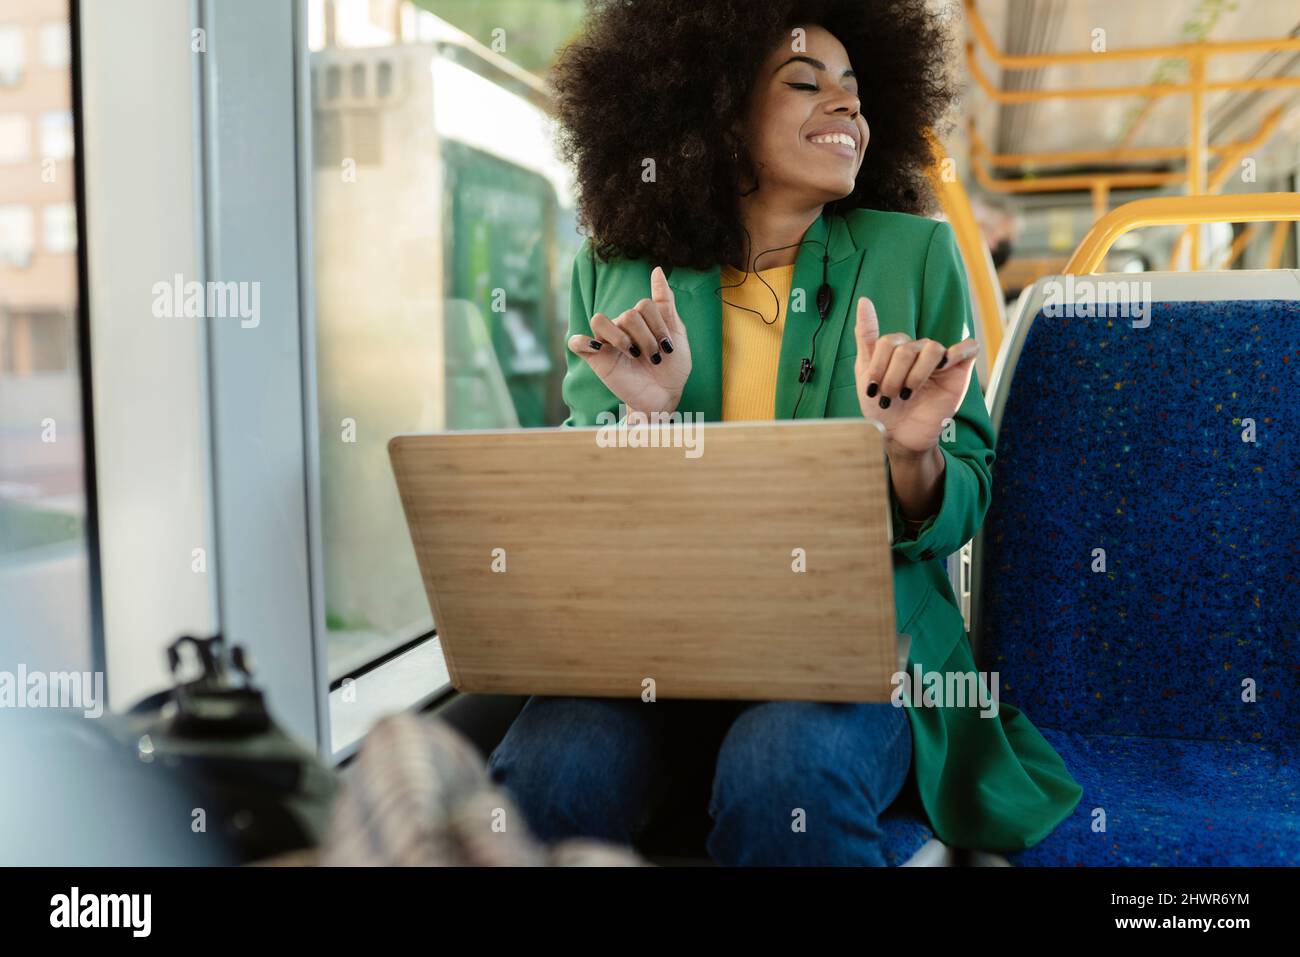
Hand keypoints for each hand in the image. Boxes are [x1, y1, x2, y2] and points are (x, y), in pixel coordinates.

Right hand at [567, 266, 691, 415]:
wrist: (665, 396)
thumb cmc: (672, 366)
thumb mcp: (676, 332)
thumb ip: (666, 302)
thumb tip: (656, 270)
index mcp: (640, 319)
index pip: (644, 304)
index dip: (659, 324)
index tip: (669, 347)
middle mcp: (622, 326)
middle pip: (628, 314)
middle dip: (647, 337)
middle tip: (655, 357)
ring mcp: (607, 342)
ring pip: (601, 320)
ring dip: (622, 339)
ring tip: (635, 355)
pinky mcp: (596, 359)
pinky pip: (577, 342)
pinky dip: (583, 341)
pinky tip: (600, 348)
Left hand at [853, 296, 978, 457]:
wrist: (899, 435)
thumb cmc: (882, 407)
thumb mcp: (865, 373)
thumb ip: (866, 336)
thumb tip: (864, 300)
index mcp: (897, 348)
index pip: (887, 342)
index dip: (878, 366)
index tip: (872, 390)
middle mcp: (918, 350)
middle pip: (906, 348)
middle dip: (893, 377)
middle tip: (890, 398)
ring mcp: (939, 359)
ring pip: (931, 348)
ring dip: (916, 375)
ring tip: (909, 394)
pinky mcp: (959, 370)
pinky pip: (967, 348)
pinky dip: (959, 351)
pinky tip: (945, 366)